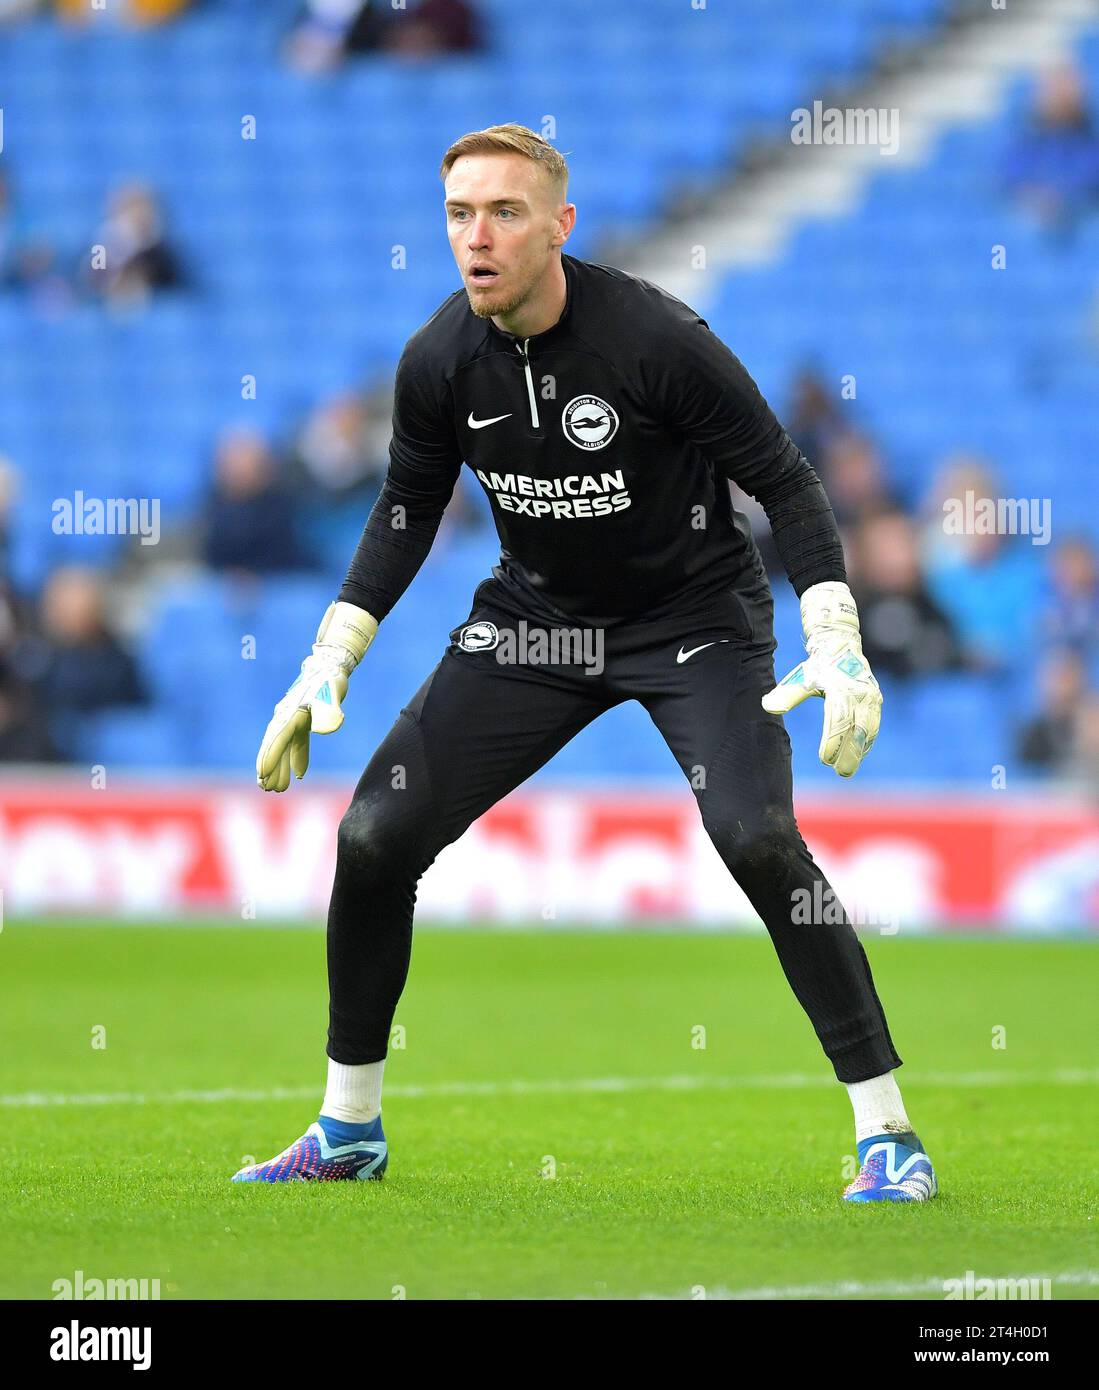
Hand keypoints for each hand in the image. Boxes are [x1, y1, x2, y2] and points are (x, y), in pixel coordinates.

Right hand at [256, 601, 376, 791]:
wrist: (332, 665)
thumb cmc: (331, 679)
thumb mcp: (332, 693)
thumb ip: (330, 710)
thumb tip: (331, 727)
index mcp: (292, 711)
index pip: (278, 738)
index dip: (270, 757)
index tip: (262, 774)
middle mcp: (288, 716)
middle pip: (275, 744)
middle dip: (269, 766)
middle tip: (264, 786)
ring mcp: (293, 718)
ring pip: (283, 746)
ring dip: (280, 766)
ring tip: (277, 788)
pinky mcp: (302, 721)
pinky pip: (297, 743)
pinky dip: (297, 758)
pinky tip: (299, 775)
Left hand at [761, 582, 880, 778]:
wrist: (842, 646)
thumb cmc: (818, 666)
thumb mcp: (802, 677)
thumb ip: (787, 694)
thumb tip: (768, 707)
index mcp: (840, 688)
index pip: (837, 719)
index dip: (832, 740)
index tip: (824, 760)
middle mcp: (859, 694)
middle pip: (857, 728)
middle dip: (850, 752)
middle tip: (841, 772)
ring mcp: (871, 698)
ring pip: (868, 729)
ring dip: (859, 750)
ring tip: (847, 769)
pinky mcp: (875, 702)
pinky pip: (873, 726)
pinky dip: (866, 742)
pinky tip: (858, 756)